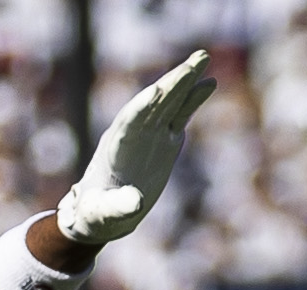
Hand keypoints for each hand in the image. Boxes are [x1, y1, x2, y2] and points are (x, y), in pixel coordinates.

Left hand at [57, 50, 214, 248]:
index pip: (129, 122)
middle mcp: (133, 134)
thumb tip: (136, 203)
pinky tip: (209, 82)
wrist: (104, 211)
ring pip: (169, 102)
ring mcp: (150, 134)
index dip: (141, 107)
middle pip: (154, 104)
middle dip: (172, 83)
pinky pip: (180, 114)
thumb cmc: (97, 213)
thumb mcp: (102, 213)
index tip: (156, 90)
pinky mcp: (164, 140)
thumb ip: (117, 207)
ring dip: (185, 80)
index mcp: (116, 148)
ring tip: (202, 58)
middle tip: (194, 61)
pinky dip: (193, 99)